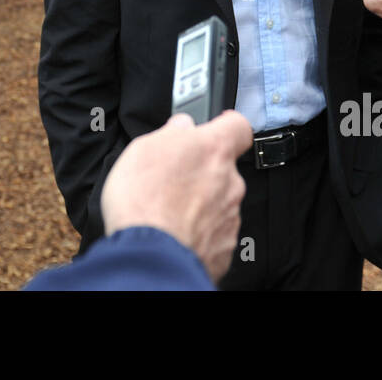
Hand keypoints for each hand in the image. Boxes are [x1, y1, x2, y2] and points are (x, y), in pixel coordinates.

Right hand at [100, 110, 252, 281]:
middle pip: (223, 168)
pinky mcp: (225, 246)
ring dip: (199, 202)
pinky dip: (198, 230)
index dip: (225, 126)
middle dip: (202, 171)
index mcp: (213, 150)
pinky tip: (175, 230)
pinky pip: (215, 231)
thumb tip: (180, 128)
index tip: (213, 130)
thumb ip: (171, 133)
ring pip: (219, 200)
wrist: (150, 256)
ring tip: (167, 209)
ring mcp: (230, 216)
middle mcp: (230, 181)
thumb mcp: (143, 149)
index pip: (238, 126)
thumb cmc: (143, 202)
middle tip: (172, 178)